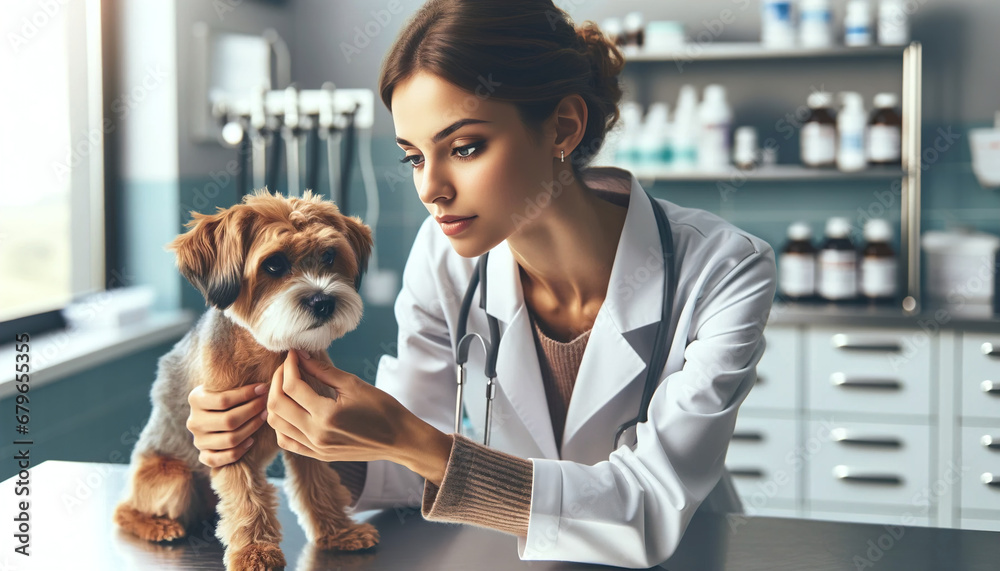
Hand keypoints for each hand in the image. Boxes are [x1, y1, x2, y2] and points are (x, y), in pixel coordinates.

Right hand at [186, 382, 268, 467]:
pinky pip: (222, 459)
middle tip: (266, 404)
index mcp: (195, 399)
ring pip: (229, 440)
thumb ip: (234, 383)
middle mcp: (194, 421)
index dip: (246, 395)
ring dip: (251, 428)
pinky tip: (252, 441)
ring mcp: (198, 440)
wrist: (210, 415)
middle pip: (228, 421)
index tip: (263, 389)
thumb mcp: (222, 386)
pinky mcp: (203, 455)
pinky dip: (239, 451)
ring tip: (264, 417)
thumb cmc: (224, 396)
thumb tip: (261, 385)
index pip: (223, 400)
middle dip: (252, 411)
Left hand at [266, 350, 451, 484]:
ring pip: (276, 423)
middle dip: (277, 380)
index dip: (289, 365)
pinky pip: (285, 440)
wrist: (399, 439)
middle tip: (288, 366)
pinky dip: (281, 423)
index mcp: (327, 415)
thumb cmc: (383, 409)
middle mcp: (316, 434)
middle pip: (277, 404)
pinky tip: (290, 409)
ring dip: (275, 400)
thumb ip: (324, 371)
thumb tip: (302, 356)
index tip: (294, 354)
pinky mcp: (317, 455)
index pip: (292, 386)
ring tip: (286, 385)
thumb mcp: (354, 384)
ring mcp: (315, 448)